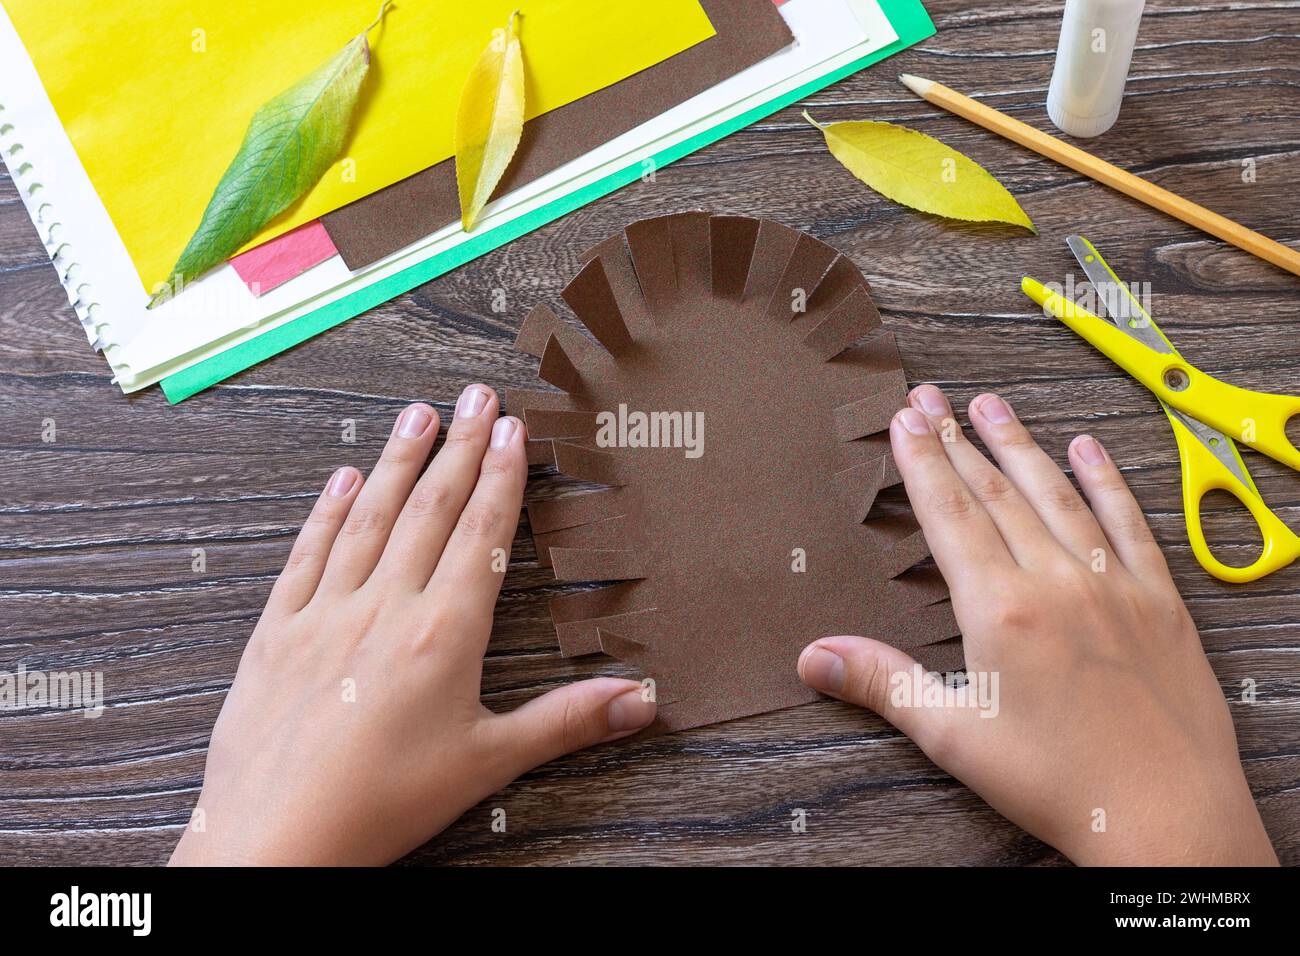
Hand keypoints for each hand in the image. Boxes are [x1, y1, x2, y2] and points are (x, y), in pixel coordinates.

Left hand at [170, 387, 655, 865]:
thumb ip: (567, 721)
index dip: (499, 476)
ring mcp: (326, 613)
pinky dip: (327, 511)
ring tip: (416, 413)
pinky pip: (307, 554)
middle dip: (457, 446)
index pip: (481, 534)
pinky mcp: (278, 632)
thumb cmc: (384, 804)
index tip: (512, 429)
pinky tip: (342, 479)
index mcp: (442, 634)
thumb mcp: (489, 764)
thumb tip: (641, 698)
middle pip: (429, 509)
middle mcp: (384, 608)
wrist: (279, 839)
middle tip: (475, 395)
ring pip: (369, 518)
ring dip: (397, 461)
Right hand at [798, 385, 1275, 865]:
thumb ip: (883, 684)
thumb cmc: (1056, 782)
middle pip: (997, 493)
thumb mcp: (954, 735)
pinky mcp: (1159, 600)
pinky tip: (1088, 449)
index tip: (906, 420)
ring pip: (1058, 495)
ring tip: (991, 405)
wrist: (1164, 815)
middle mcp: (1056, 581)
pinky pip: (1129, 523)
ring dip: (1020, 446)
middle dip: (958, 440)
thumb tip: (814, 657)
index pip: (951, 514)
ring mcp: (1112, 584)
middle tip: (932, 397)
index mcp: (1000, 609)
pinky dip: (1107, 481)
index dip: (923, 462)